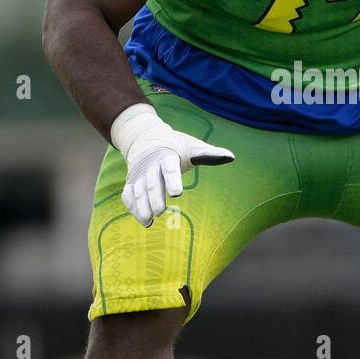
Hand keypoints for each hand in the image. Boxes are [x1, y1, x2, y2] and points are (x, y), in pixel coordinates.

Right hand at [111, 103, 234, 226]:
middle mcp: (150, 165)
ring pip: (137, 190)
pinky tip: (143, 220)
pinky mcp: (131, 181)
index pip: (169, 168)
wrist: (146, 137)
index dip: (172, 180)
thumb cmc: (176, 146)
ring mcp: (138, 174)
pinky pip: (128, 194)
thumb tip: (231, 157)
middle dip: (155, 197)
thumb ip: (209, 154)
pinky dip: (132, 207)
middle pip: (151, 182)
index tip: (177, 193)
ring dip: (142, 206)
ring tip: (149, 220)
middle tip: (161, 211)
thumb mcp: (192, 146)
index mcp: (167, 155)